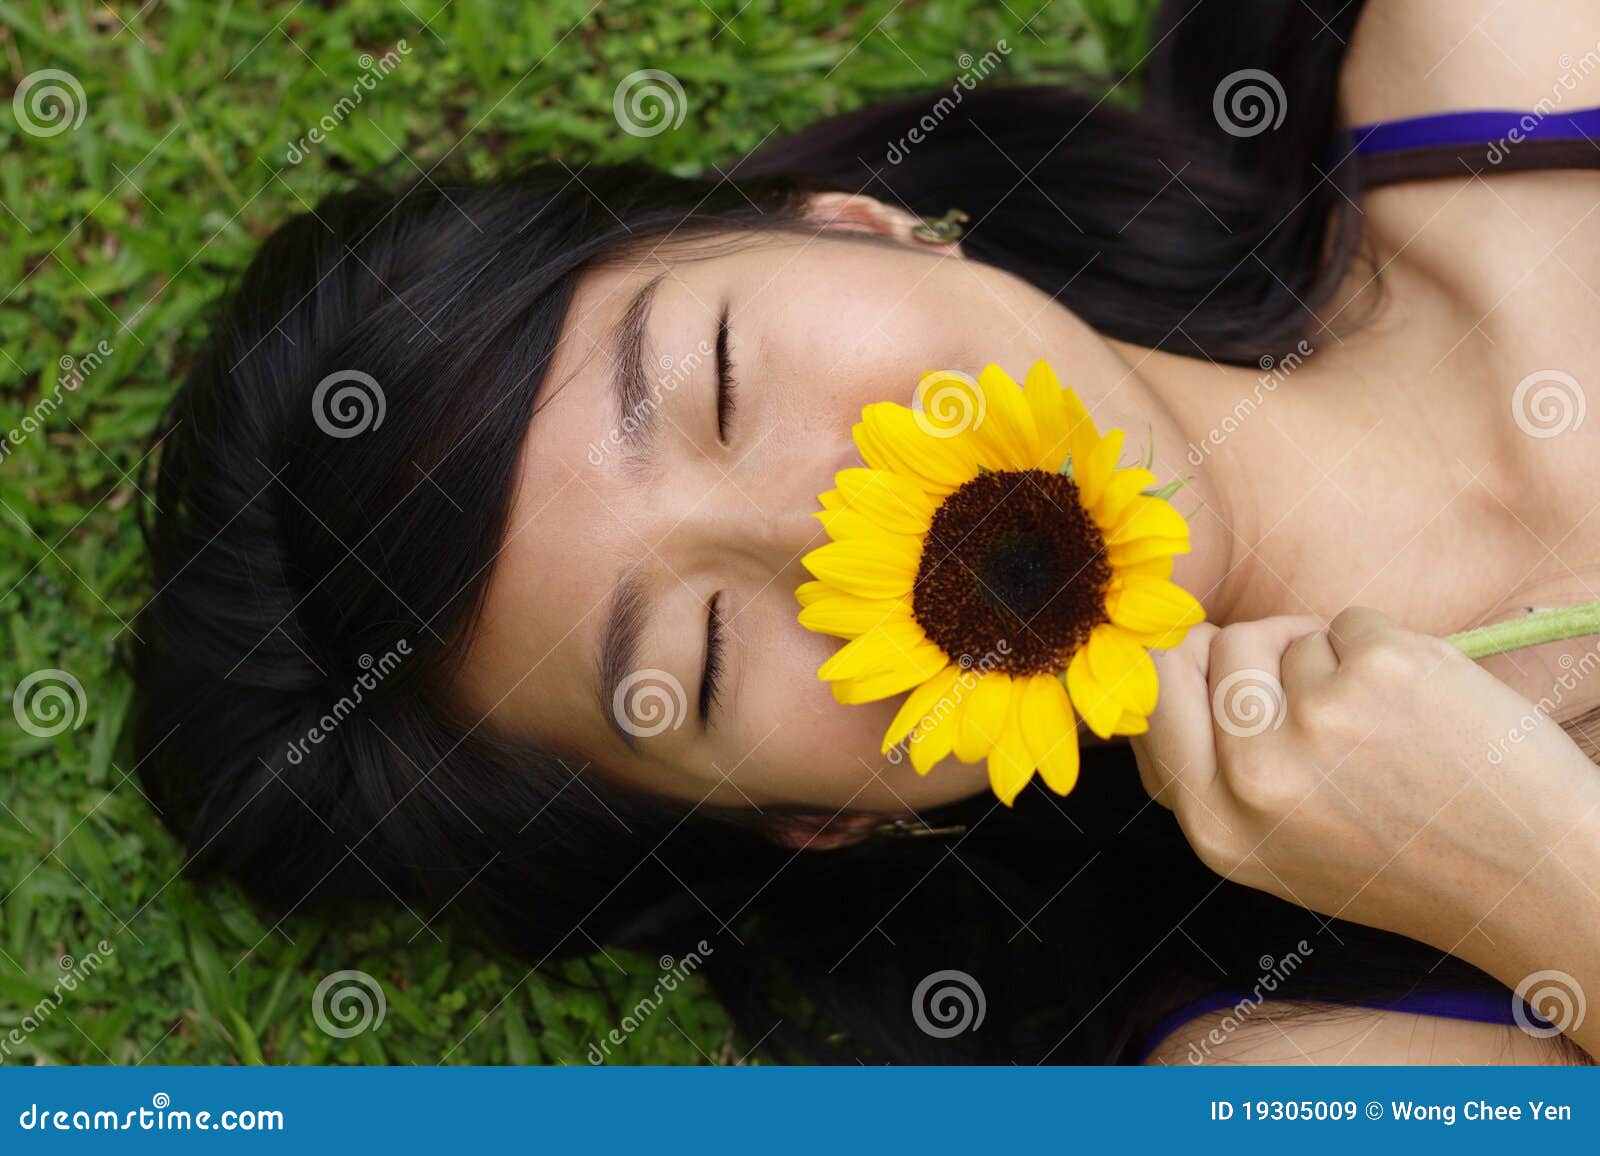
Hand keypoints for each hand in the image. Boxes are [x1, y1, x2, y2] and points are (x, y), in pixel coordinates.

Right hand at [1129, 606, 1599, 965]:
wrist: (1535, 878)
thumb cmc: (1403, 860)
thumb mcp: (1272, 850)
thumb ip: (1207, 771)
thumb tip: (1155, 664)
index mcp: (1215, 828)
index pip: (1146, 696)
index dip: (1178, 663)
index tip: (1216, 663)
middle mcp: (1252, 778)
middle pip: (1209, 647)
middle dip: (1258, 650)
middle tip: (1313, 688)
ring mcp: (1314, 722)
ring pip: (1284, 635)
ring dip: (1329, 658)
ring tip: (1381, 723)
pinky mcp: (1379, 675)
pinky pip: (1349, 622)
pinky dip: (1386, 649)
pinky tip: (1420, 707)